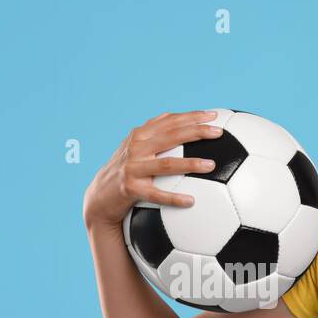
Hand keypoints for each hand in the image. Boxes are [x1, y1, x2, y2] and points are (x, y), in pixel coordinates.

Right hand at [81, 110, 222, 229]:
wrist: (99, 197)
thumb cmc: (124, 172)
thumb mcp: (134, 150)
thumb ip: (154, 138)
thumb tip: (185, 127)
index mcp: (139, 135)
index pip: (169, 121)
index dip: (191, 116)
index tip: (213, 116)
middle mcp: (136, 148)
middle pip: (171, 136)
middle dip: (196, 132)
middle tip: (218, 133)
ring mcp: (132, 168)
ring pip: (166, 164)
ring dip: (190, 164)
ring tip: (211, 165)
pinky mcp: (130, 189)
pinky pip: (156, 195)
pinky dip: (174, 199)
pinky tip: (191, 201)